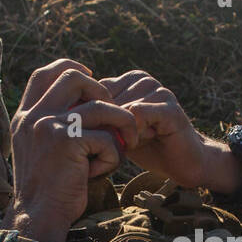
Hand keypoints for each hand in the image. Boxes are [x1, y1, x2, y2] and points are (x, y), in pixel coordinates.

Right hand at [7, 59, 139, 241]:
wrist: (38, 215)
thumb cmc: (47, 188)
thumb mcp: (42, 149)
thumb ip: (54, 125)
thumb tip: (89, 104)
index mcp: (25, 115)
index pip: (45, 73)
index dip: (72, 68)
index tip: (93, 81)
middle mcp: (34, 115)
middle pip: (74, 76)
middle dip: (103, 92)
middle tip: (114, 116)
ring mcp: (49, 125)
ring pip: (101, 106)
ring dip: (120, 125)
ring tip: (121, 147)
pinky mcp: (68, 141)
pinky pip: (107, 138)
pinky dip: (112, 156)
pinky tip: (100, 171)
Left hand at [99, 71, 212, 187]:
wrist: (182, 162)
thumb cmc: (147, 147)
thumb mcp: (115, 129)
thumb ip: (95, 116)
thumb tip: (59, 112)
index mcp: (127, 80)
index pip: (94, 92)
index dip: (94, 119)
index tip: (102, 137)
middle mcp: (142, 79)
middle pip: (106, 102)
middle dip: (108, 128)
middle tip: (120, 143)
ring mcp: (157, 90)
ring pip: (121, 111)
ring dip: (123, 134)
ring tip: (136, 142)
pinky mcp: (169, 107)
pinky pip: (138, 117)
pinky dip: (135, 135)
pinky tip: (144, 142)